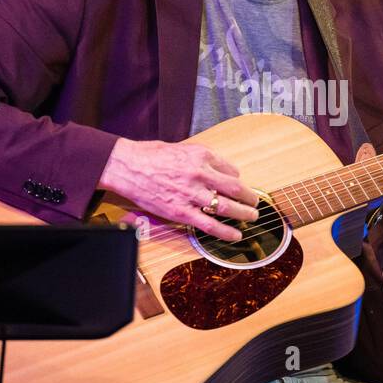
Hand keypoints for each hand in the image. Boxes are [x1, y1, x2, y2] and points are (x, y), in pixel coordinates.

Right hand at [98, 138, 259, 240]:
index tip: (240, 186)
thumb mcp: (182, 148)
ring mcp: (191, 194)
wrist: (127, 166)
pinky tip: (235, 235)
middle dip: (251, 198)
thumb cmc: (150, 155)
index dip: (238, 179)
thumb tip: (222, 169)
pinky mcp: (181, 212)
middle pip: (236, 189)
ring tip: (252, 217)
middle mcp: (200, 174)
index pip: (230, 169)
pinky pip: (209, 225)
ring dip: (244, 214)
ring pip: (227, 207)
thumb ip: (203, 159)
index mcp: (202, 156)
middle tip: (256, 203)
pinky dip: (226, 232)